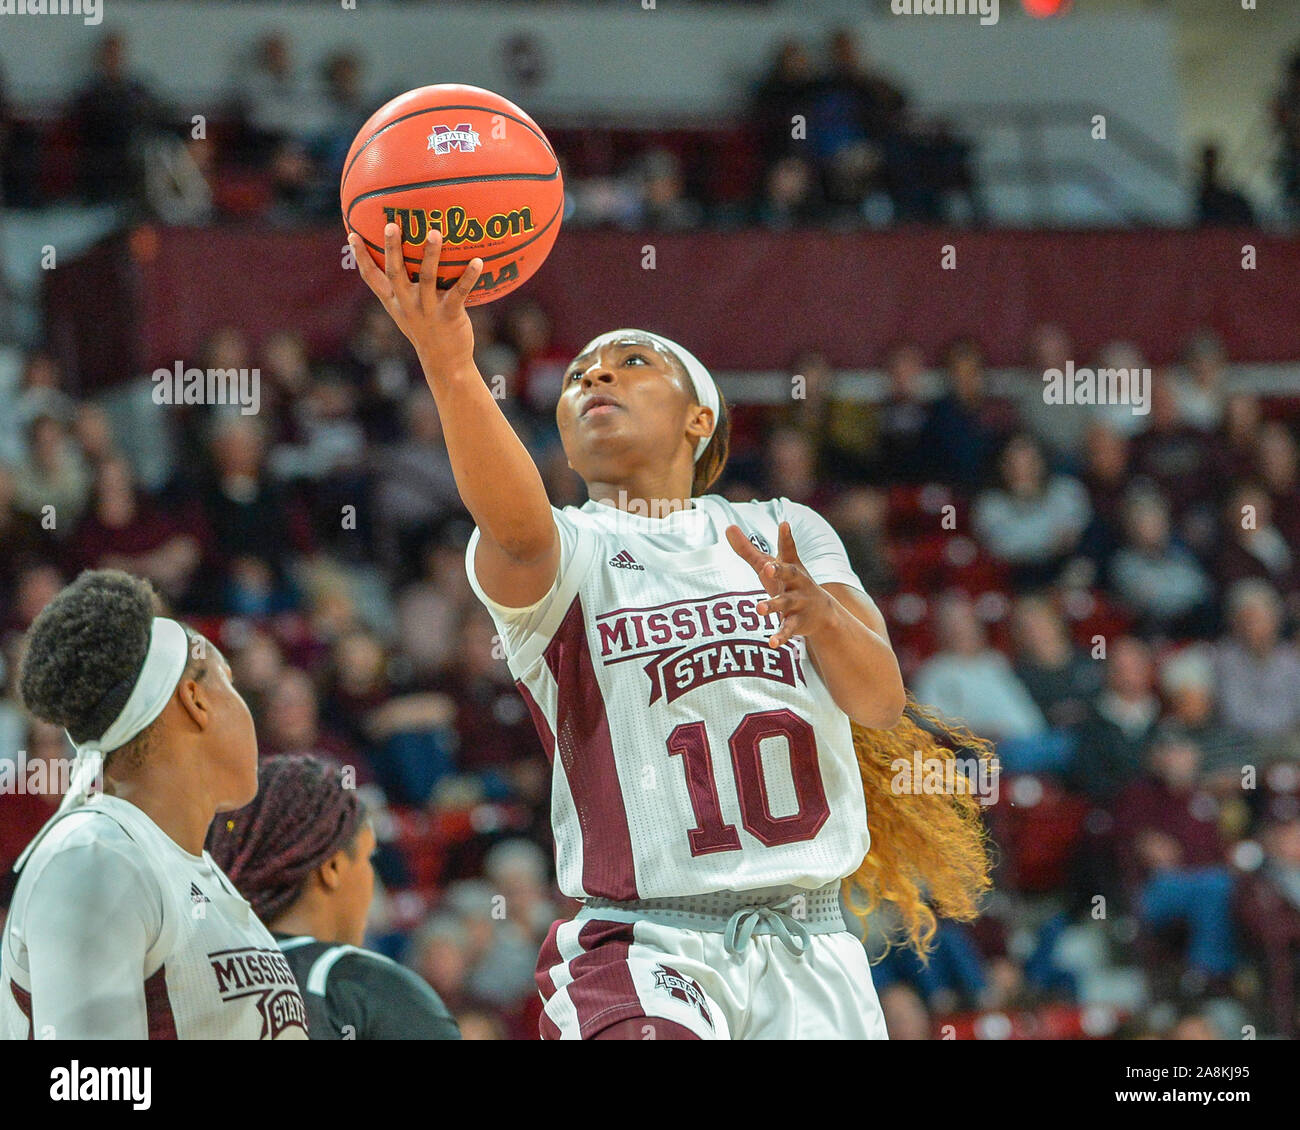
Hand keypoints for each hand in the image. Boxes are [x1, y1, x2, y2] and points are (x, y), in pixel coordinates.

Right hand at [348, 223, 481, 379]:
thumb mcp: (408, 312)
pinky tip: (478, 261)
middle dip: (392, 249)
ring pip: (426, 278)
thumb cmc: (427, 331)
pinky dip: (469, 277)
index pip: (371, 277)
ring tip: (434, 232)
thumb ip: (403, 290)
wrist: (445, 363)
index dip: (360, 257)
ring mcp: (428, 309)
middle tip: (391, 225)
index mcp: (395, 301)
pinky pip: (459, 292)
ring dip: (430, 254)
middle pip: (395, 272)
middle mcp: (408, 303)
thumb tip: (404, 261)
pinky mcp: (449, 315)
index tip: (351, 233)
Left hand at [725, 520, 836, 648]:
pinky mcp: (797, 623)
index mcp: (790, 567)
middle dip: (778, 570)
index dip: (786, 537)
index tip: (784, 524)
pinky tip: (772, 643)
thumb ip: (749, 550)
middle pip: (788, 574)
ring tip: (759, 608)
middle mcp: (796, 583)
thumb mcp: (771, 566)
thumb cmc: (789, 584)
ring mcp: (798, 603)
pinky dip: (781, 636)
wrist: (822, 613)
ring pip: (785, 603)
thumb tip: (728, 527)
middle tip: (767, 567)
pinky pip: (788, 629)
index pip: (787, 549)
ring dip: (773, 605)